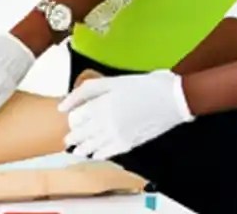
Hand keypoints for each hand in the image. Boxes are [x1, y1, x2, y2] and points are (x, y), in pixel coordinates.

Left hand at [58, 70, 193, 159]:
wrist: (172, 99)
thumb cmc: (143, 86)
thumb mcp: (111, 82)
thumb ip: (84, 91)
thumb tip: (63, 105)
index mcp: (101, 104)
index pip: (76, 118)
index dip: (71, 120)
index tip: (69, 120)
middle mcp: (106, 123)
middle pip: (82, 134)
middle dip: (74, 137)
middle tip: (68, 139)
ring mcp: (118, 135)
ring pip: (93, 146)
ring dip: (83, 148)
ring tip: (76, 150)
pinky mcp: (130, 144)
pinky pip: (109, 153)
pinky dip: (99, 154)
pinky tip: (95, 155)